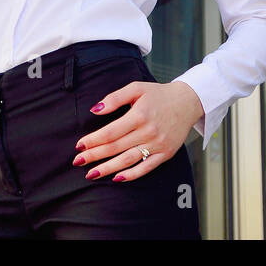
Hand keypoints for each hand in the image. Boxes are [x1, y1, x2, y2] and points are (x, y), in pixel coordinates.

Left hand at [71, 78, 204, 181]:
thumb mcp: (136, 88)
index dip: (93, 140)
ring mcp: (158, 144)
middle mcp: (148, 131)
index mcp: (139, 115)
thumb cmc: (159, 94)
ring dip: (108, 168)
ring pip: (128, 160)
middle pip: (116, 147)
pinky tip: (117, 178)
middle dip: (95, 156)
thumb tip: (95, 110)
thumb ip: (115, 98)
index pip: (110, 132)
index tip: (79, 146)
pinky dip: (131, 175)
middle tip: (78, 162)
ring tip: (92, 173)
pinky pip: (146, 168)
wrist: (188, 102)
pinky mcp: (166, 154)